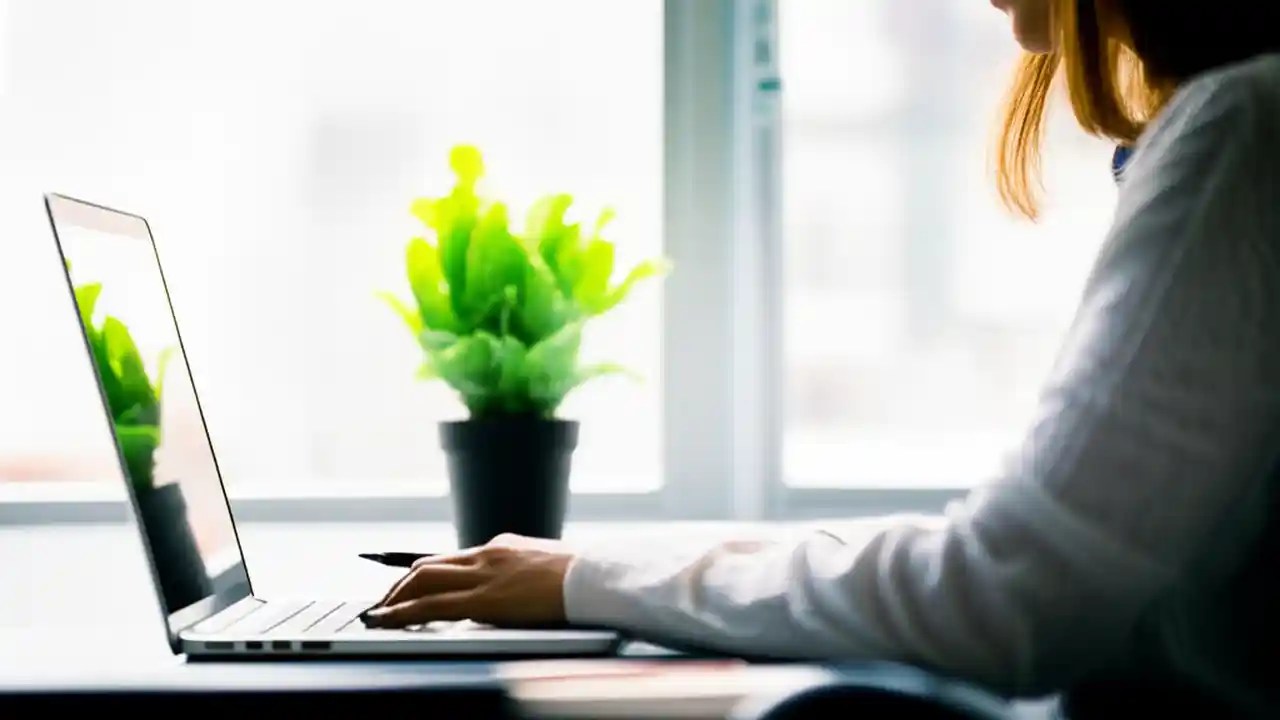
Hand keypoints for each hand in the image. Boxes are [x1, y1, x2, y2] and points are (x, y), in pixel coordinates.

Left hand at [361, 533, 573, 628]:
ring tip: (380, 613)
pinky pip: (432, 605)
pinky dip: (404, 612)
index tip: (413, 581)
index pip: (455, 558)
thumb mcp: (548, 566)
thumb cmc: (583, 577)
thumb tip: (518, 586)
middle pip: (430, 565)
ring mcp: (483, 575)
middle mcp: (487, 555)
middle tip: (386, 601)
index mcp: (503, 547)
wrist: (595, 578)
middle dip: (403, 583)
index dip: (428, 571)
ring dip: (396, 597)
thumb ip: (524, 573)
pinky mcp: (483, 600)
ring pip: (423, 580)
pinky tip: (389, 620)